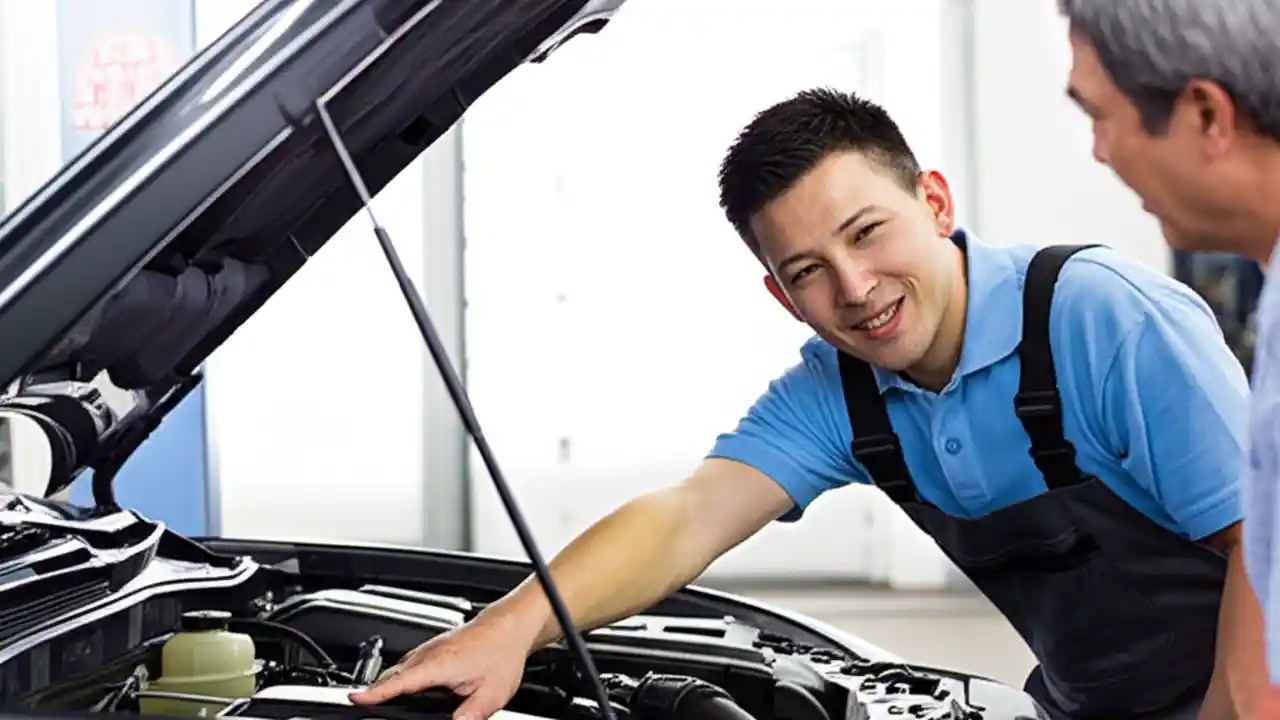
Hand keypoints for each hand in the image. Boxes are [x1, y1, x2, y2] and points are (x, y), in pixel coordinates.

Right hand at [348, 613, 534, 719]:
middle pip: (393, 674)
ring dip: (387, 682)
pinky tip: (405, 686)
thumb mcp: (491, 694)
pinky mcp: (435, 647)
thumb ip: (470, 715)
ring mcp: (431, 648)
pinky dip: (400, 675)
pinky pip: (409, 663)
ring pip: (400, 668)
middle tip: (360, 702)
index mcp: (439, 664)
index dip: (376, 693)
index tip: (355, 699)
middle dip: (376, 690)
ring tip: (376, 698)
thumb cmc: (502, 652)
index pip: (400, 681)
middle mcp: (430, 653)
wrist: (510, 626)